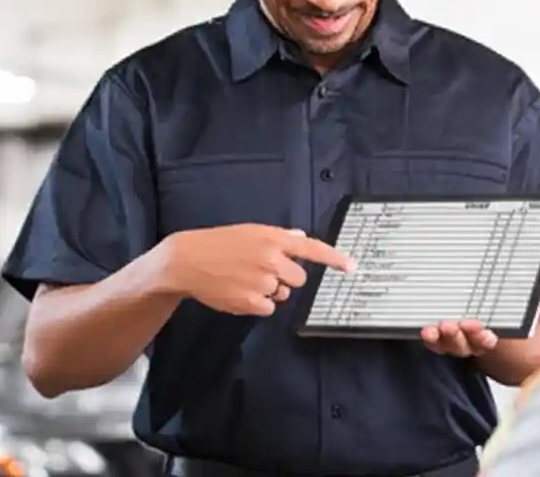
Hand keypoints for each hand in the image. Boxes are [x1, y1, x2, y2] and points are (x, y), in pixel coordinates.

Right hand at [162, 224, 355, 316]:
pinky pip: (269, 308)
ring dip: (270, 291)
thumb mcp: (249, 231)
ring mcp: (261, 282)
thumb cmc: (219, 243)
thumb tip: (301, 237)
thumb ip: (278, 237)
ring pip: (283, 294)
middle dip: (286, 278)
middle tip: (263, 271)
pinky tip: (240, 292)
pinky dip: (258, 304)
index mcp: (272, 238)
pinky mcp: (250, 302)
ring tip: (245, 280)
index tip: (352, 266)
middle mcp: (271, 259)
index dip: (334, 258)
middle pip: (299, 278)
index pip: (311, 248)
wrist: (187, 261)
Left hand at [420, 278, 539, 358]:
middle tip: (457, 325)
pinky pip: (435, 339)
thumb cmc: (515, 289)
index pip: (490, 340)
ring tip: (435, 328)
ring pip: (449, 345)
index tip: (483, 331)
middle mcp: (476, 337)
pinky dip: (430, 338)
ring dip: (442, 339)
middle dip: (461, 338)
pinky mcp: (442, 328)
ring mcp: (458, 334)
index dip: (484, 339)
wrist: (500, 282)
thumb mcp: (532, 285)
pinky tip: (426, 330)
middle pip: (467, 346)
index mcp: (497, 330)